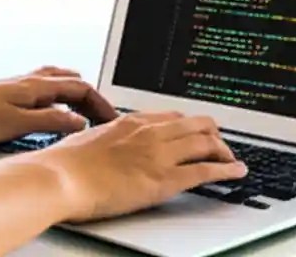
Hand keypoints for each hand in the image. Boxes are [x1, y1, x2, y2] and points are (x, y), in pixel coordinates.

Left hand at [0, 66, 117, 143]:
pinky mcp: (10, 93)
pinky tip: (53, 108)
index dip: (100, 103)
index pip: (81, 88)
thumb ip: (51, 121)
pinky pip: (45, 88)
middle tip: (104, 116)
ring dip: (76, 94)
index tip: (112, 119)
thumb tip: (80, 122)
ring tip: (85, 109)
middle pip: (73, 82)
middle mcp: (31, 81)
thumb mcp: (18, 123)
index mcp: (38, 86)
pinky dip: (59, 95)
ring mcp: (21, 85)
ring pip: (58, 82)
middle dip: (92, 98)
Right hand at [23, 111, 248, 222]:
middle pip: (196, 125)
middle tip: (220, 145)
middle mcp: (150, 132)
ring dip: (224, 151)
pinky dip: (226, 170)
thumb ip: (107, 139)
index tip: (197, 132)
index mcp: (132, 121)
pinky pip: (205, 170)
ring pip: (206, 143)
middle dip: (213, 135)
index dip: (191, 125)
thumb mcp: (90, 139)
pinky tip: (236, 172)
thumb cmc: (64, 164)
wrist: (59, 178)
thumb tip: (106, 145)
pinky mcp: (163, 179)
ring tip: (232, 159)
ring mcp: (159, 154)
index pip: (173, 117)